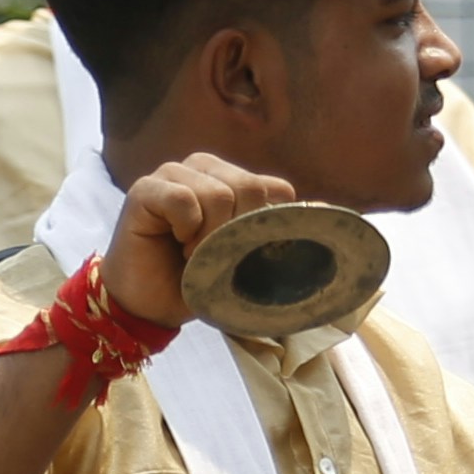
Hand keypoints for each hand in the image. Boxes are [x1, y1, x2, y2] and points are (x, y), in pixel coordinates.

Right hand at [104, 156, 296, 322]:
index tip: (244, 253)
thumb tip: (329, 210)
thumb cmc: (201, 279)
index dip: (265, 227)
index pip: (274, 189)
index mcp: (233, 179)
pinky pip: (182, 199)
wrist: (152, 305)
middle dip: (239, 232)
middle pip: (250, 188)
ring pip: (218, 194)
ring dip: (209, 237)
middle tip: (215, 255)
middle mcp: (204, 168)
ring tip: (193, 253)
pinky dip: (186, 229)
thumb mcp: (249, 256)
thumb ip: (280, 230)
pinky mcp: (145, 189)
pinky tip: (176, 242)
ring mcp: (172, 174)